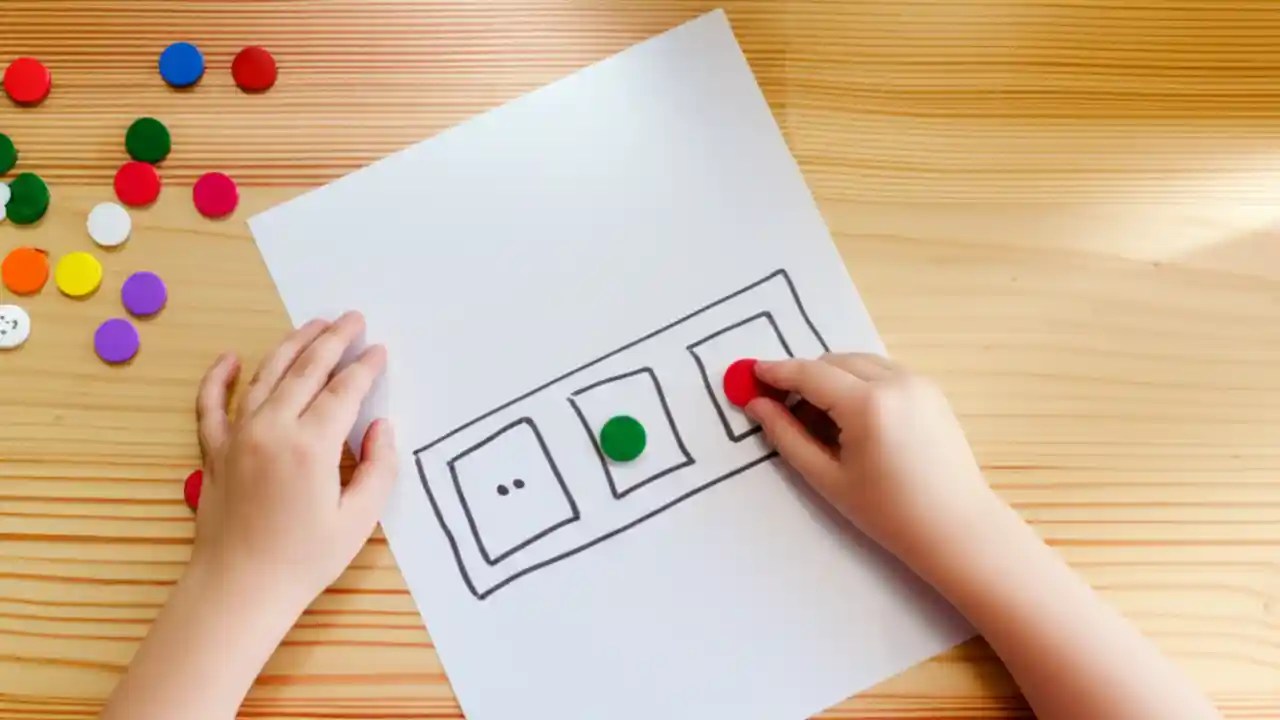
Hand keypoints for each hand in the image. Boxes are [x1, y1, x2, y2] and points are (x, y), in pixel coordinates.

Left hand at [192, 311, 396, 614]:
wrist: (239, 589)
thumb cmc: (304, 560)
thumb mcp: (359, 520)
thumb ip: (378, 468)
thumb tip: (381, 428)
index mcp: (312, 445)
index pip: (344, 390)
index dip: (365, 367)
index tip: (379, 351)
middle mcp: (272, 429)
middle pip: (307, 370)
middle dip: (334, 340)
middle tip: (353, 319)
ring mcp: (238, 437)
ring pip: (266, 375)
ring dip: (292, 345)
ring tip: (313, 325)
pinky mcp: (214, 451)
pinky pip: (211, 404)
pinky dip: (219, 378)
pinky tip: (231, 358)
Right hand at [746, 354, 997, 569]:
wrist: (957, 527)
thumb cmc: (888, 512)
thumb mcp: (827, 478)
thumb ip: (787, 436)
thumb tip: (756, 405)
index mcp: (868, 404)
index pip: (810, 373)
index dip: (776, 372)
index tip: (749, 374)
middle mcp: (895, 381)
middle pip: (832, 361)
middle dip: (803, 379)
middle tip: (782, 411)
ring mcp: (917, 382)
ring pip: (857, 363)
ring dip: (831, 380)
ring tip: (821, 423)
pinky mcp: (930, 390)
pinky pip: (881, 372)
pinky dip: (858, 384)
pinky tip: (852, 422)